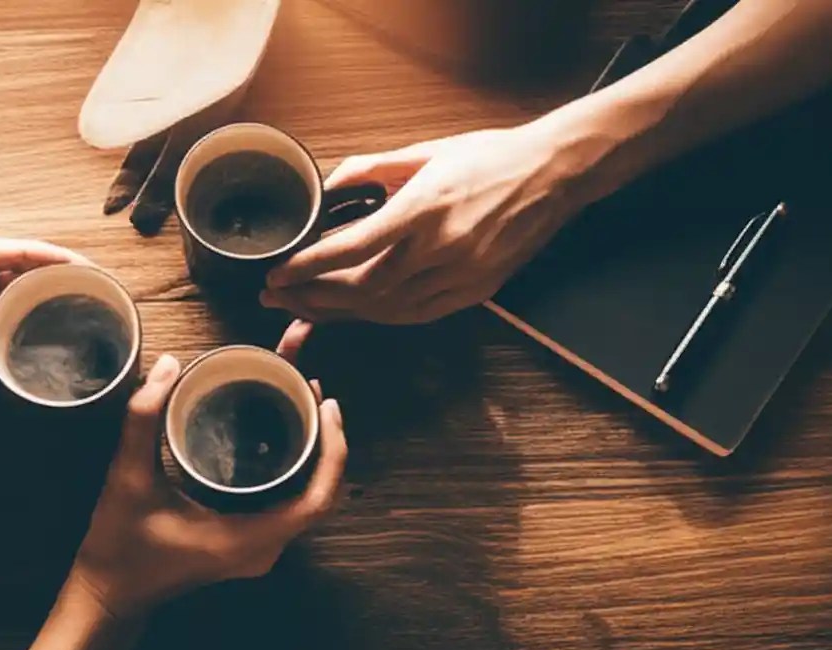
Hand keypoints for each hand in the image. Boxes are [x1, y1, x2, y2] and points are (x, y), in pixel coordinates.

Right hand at [70, 352, 347, 617]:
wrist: (110, 593)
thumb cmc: (119, 545)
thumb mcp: (126, 479)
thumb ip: (144, 421)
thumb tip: (170, 365)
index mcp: (246, 540)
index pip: (317, 500)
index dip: (333, 451)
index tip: (327, 405)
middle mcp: (263, 549)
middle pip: (320, 494)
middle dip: (326, 439)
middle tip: (311, 387)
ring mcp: (259, 549)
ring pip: (308, 498)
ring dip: (314, 451)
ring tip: (304, 399)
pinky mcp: (250, 542)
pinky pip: (291, 503)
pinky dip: (298, 467)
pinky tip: (285, 430)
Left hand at [261, 123, 592, 323]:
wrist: (554, 173)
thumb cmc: (490, 156)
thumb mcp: (425, 151)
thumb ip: (372, 169)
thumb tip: (329, 186)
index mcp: (424, 208)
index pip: (352, 248)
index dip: (309, 267)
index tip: (278, 274)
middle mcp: (441, 248)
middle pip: (362, 289)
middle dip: (312, 297)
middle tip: (277, 296)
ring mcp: (462, 275)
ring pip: (387, 310)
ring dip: (340, 313)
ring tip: (303, 308)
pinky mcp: (476, 292)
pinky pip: (416, 315)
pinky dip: (378, 316)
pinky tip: (353, 312)